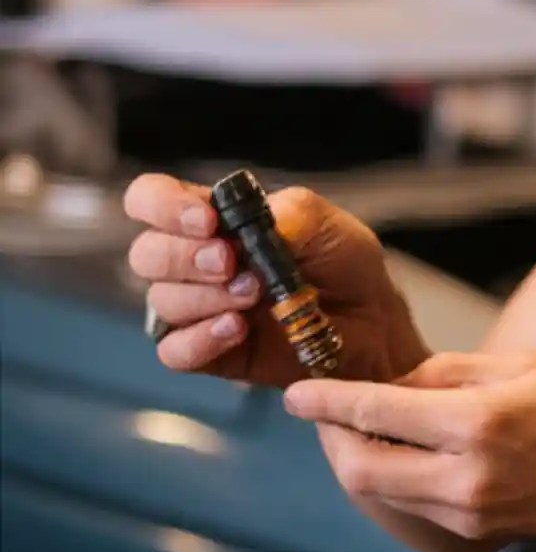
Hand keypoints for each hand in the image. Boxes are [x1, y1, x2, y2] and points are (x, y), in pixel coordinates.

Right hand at [124, 173, 426, 386]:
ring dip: (205, 297)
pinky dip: (200, 339)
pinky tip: (237, 329)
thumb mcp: (326, 224)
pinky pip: (174, 350)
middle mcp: (195, 262)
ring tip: (254, 296)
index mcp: (213, 219)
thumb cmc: (346, 266)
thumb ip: (284, 214)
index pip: (150, 199)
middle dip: (184, 257)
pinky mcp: (210, 352)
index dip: (161, 206)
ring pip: (162, 301)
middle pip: (146, 254)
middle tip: (231, 262)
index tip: (205, 221)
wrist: (373, 324)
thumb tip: (242, 228)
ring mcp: (199, 309)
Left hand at [282, 352, 535, 539]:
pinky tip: (404, 447)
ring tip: (365, 423)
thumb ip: (449, 371)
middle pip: (358, 467)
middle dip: (330, 436)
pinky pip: (409, 502)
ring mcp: (467, 512)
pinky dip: (391, 474)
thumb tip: (394, 382)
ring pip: (378, 490)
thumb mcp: (522, 363)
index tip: (296, 391)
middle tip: (326, 409)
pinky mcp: (472, 530)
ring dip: (358, 457)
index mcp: (479, 423)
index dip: (325, 401)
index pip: (376, 411)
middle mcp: (465, 476)